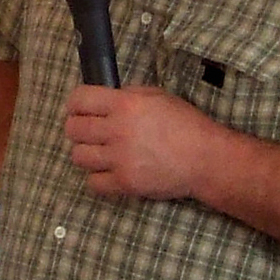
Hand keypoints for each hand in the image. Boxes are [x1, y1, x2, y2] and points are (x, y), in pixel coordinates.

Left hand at [62, 84, 228, 200]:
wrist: (207, 159)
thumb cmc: (186, 124)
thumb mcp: (157, 97)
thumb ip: (127, 96)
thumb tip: (102, 101)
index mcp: (125, 104)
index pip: (79, 99)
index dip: (75, 104)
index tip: (79, 109)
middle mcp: (118, 130)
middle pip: (73, 129)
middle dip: (77, 129)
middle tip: (89, 133)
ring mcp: (120, 159)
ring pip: (78, 156)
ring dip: (86, 154)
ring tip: (100, 153)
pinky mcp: (125, 183)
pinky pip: (92, 183)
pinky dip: (97, 179)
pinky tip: (108, 172)